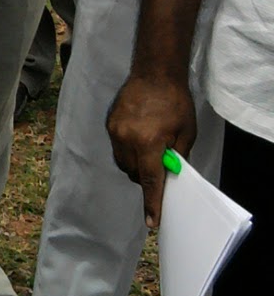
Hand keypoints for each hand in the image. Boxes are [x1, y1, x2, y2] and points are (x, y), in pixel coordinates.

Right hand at [107, 74, 197, 228]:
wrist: (155, 72)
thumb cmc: (175, 101)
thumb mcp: (186, 132)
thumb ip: (176, 156)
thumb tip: (169, 175)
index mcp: (148, 142)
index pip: (150, 181)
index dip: (152, 203)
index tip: (152, 222)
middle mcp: (127, 139)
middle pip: (133, 173)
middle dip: (145, 175)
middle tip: (159, 163)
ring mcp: (115, 130)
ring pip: (123, 161)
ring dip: (135, 163)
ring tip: (149, 147)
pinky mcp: (110, 123)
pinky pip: (117, 146)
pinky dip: (128, 148)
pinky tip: (140, 134)